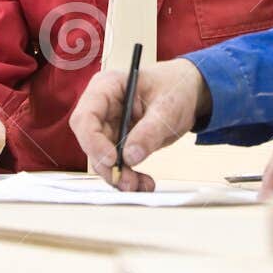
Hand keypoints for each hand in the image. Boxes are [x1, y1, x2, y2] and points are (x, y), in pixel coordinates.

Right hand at [71, 58, 209, 190]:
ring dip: (118, 175)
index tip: (113, 159)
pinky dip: (127, 176)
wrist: (186, 93)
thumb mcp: (168, 107)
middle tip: (129, 182)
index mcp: (107, 87)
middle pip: (90, 141)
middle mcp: (102, 107)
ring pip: (101, 157)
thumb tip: (130, 156)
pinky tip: (143, 183)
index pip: (86, 116)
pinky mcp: (117, 141)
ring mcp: (107, 125)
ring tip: (142, 185)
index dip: (94, 141)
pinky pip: (115, 163)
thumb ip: (149, 131)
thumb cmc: (175, 89)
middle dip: (108, 166)